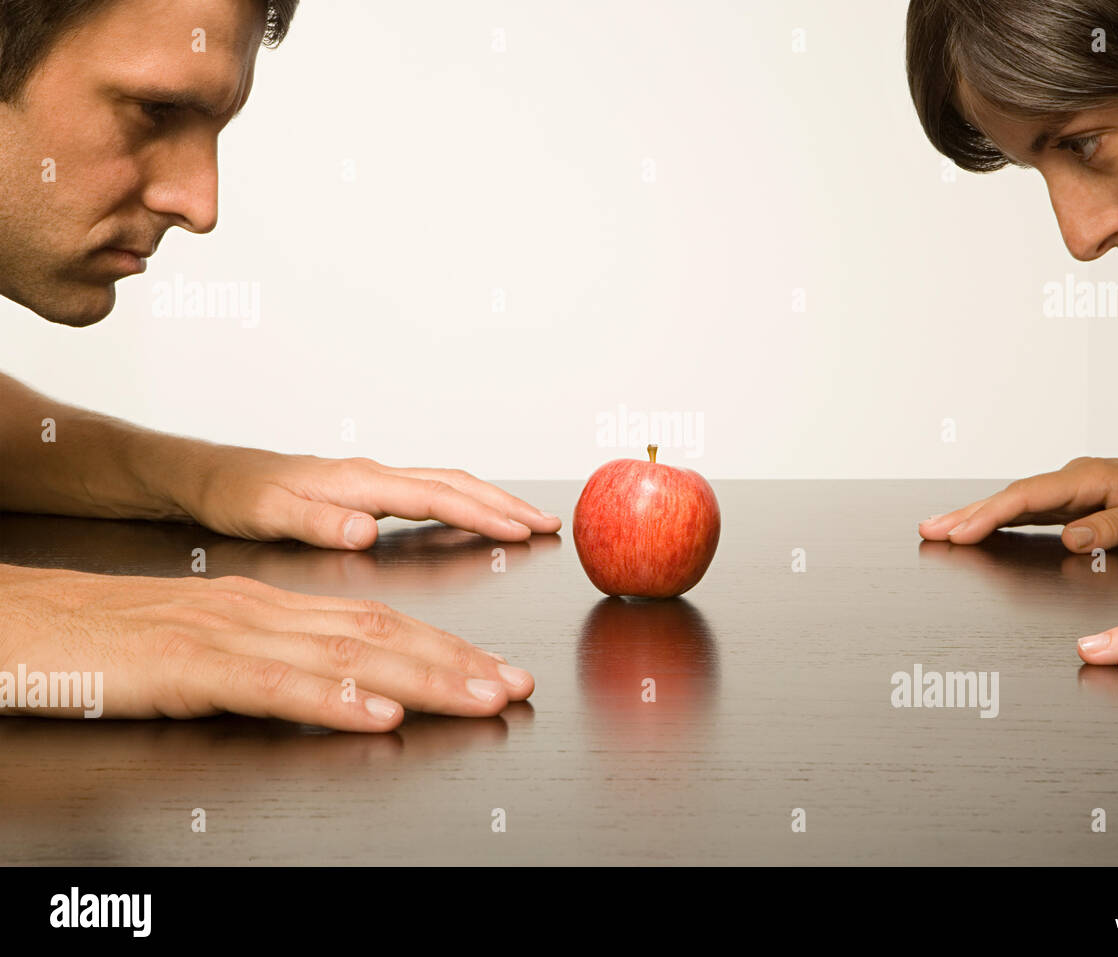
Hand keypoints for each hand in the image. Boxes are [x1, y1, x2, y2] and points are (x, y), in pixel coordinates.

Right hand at [0, 564, 533, 727]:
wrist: (22, 621)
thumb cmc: (109, 642)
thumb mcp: (207, 650)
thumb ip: (272, 663)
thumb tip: (342, 691)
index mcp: (271, 606)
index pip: (379, 625)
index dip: (446, 649)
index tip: (498, 673)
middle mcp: (264, 609)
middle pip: (381, 634)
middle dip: (458, 662)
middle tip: (516, 687)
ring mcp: (228, 632)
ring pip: (346, 654)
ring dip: (423, 679)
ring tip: (480, 698)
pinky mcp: (187, 662)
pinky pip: (272, 684)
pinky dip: (332, 699)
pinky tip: (376, 714)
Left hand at [174, 445, 561, 548]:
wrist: (211, 476)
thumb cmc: (237, 496)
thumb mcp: (267, 515)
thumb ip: (317, 523)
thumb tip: (364, 530)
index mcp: (358, 482)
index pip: (435, 497)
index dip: (481, 516)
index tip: (520, 530)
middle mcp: (373, 475)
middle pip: (455, 483)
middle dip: (505, 503)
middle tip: (548, 524)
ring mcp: (373, 480)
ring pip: (448, 483)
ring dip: (492, 499)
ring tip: (528, 519)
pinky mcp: (367, 490)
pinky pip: (431, 490)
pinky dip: (466, 501)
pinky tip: (475, 514)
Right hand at [918, 455, 1117, 551]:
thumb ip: (1112, 528)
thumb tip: (1070, 538)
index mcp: (1088, 478)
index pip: (1027, 497)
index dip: (989, 515)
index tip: (959, 532)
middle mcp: (1073, 480)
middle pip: (1008, 496)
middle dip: (965, 513)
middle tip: (927, 529)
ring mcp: (1071, 490)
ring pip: (1013, 502)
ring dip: (975, 515)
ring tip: (938, 530)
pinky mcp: (1074, 502)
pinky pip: (1027, 509)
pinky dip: (998, 518)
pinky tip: (980, 527)